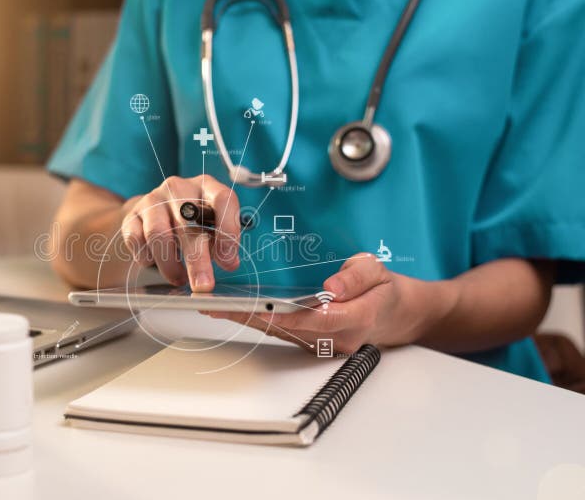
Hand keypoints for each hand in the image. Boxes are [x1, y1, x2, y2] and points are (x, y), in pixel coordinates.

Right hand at [121, 175, 240, 291]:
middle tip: (203, 286)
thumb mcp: (212, 228)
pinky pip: (136, 239)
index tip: (228, 261)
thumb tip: (230, 263)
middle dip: (198, 261)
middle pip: (189, 223)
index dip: (228, 230)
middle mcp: (179, 188)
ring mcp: (153, 199)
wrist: (154, 214)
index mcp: (207, 186)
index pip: (223, 199)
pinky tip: (154, 263)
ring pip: (158, 234)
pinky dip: (146, 257)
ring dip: (170, 264)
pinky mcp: (132, 215)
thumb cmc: (192, 223)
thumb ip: (222, 243)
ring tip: (178, 280)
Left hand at [207, 253, 441, 353]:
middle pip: (287, 329)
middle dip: (250, 317)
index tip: (256, 308)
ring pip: (281, 334)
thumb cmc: (386, 290)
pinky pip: (283, 334)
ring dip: (248, 321)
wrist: (399, 315)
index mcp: (354, 319)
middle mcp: (336, 339)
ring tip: (216, 307)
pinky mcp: (314, 344)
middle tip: (217, 305)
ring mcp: (324, 346)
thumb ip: (356, 277)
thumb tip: (332, 286)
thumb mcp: (378, 270)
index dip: (282, 314)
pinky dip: (259, 323)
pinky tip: (237, 312)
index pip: (313, 319)